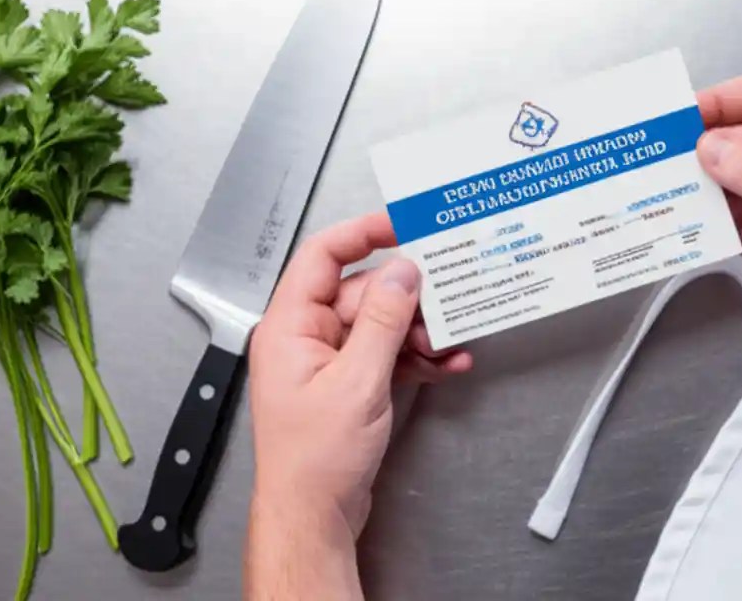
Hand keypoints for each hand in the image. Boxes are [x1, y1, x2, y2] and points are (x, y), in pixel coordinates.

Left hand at [246, 213, 471, 537]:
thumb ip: (383, 321)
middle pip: (362, 293)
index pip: (322, 256)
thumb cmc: (315, 459)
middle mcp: (305, 338)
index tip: (401, 223)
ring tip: (451, 343)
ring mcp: (328, 362)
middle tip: (446, 301)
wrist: (314, 516)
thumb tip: (403, 272)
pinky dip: (415, 358)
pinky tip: (446, 364)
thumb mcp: (358, 381)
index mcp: (290, 326)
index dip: (362, 233)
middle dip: (407, 300)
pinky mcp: (349, 386)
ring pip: (380, 325)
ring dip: (418, 333)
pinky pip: (386, 355)